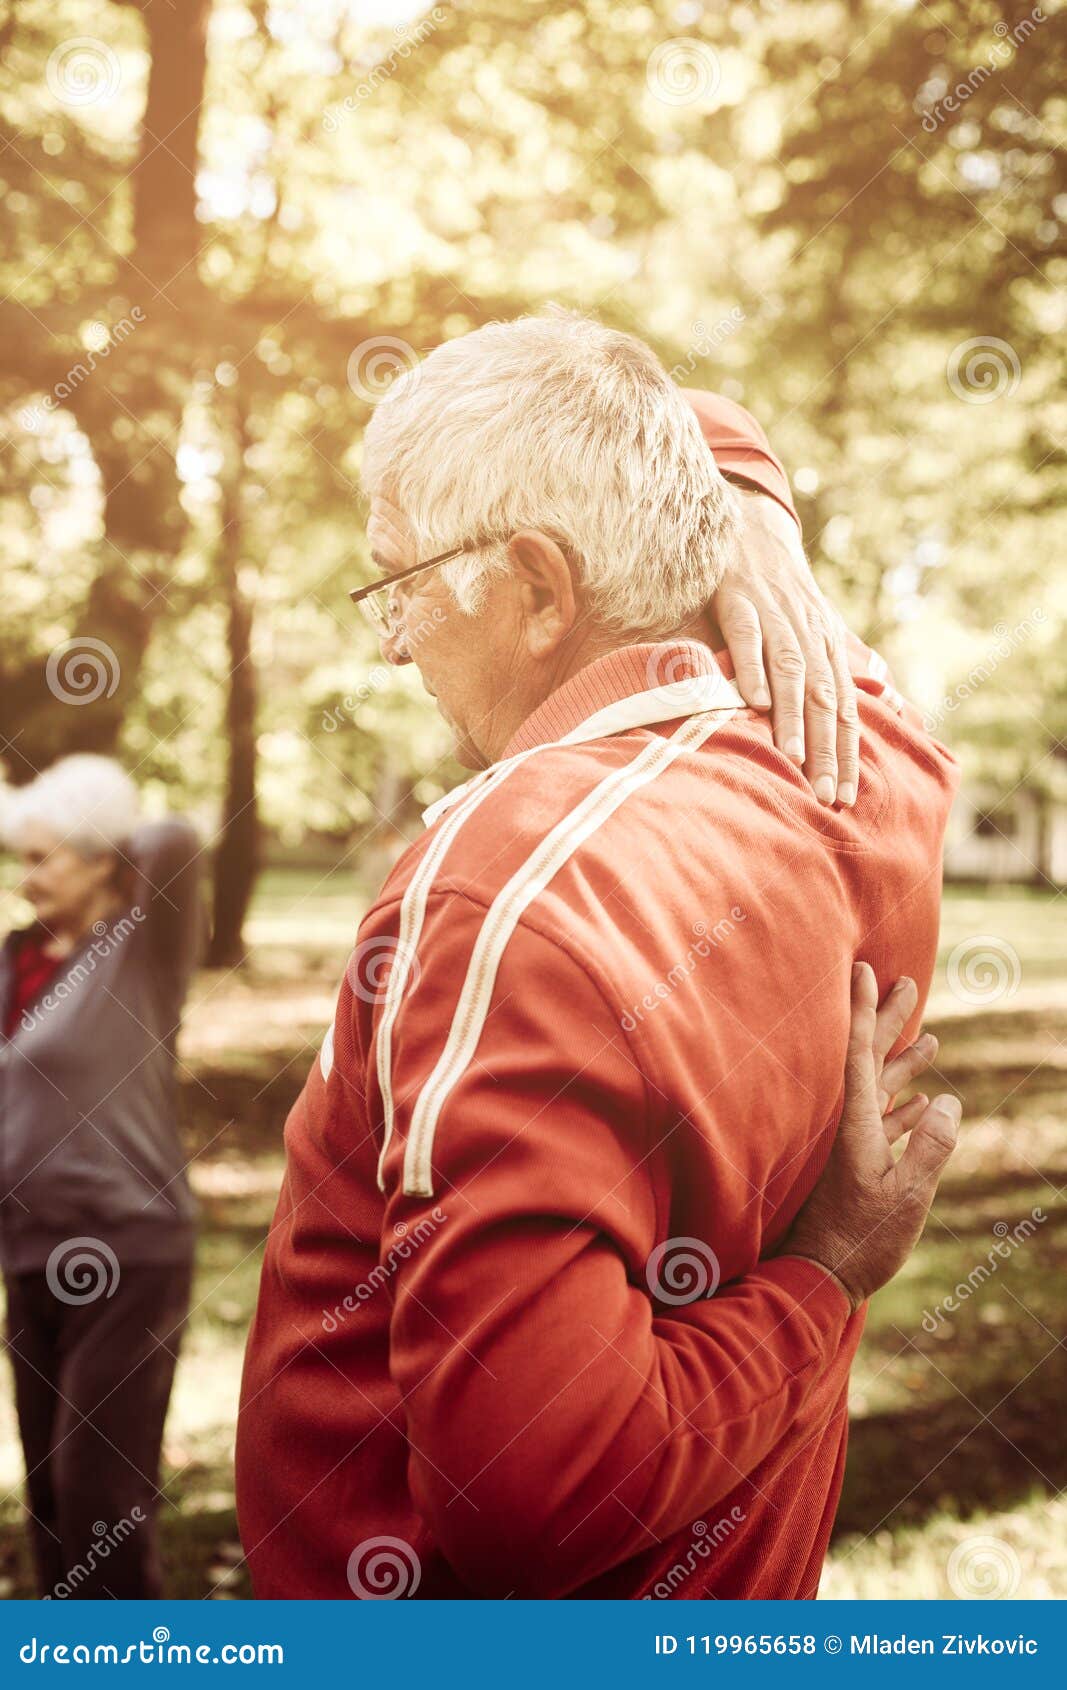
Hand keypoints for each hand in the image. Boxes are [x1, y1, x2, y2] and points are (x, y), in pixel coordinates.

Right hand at [712, 487, 857, 807]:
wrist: (746, 522)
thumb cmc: (775, 585)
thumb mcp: (811, 622)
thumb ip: (834, 660)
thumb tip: (875, 695)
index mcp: (825, 645)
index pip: (844, 706)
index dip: (848, 752)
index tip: (849, 797)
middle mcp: (807, 633)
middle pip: (823, 698)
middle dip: (828, 749)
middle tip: (828, 795)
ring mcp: (774, 616)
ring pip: (791, 672)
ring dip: (792, 718)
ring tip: (794, 760)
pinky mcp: (740, 600)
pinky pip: (748, 638)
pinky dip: (752, 668)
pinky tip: (753, 702)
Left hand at [778, 962, 960, 1311]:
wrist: (818, 1280)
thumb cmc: (859, 1242)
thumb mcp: (906, 1198)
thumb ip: (930, 1150)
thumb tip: (949, 1105)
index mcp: (854, 1125)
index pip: (857, 1053)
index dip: (862, 1010)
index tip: (864, 970)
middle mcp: (848, 1127)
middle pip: (868, 1061)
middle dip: (888, 1021)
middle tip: (907, 983)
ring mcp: (851, 1147)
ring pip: (878, 1091)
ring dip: (903, 1064)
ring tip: (930, 1040)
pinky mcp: (855, 1168)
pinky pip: (882, 1124)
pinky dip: (903, 1108)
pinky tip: (926, 1102)